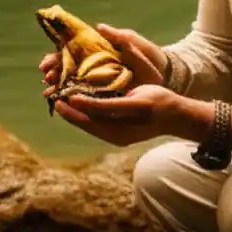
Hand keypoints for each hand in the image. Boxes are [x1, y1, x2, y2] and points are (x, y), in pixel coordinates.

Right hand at [37, 24, 168, 89]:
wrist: (164, 77)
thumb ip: (119, 37)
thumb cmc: (148, 57)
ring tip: (49, 93)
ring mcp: (98, 82)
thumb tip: (100, 26)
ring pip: (71, 84)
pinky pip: (84, 98)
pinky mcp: (104, 96)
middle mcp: (93, 67)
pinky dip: (70, 101)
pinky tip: (60, 105)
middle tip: (47, 79)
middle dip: (53, 73)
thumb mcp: (135, 44)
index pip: (70, 53)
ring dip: (58, 88)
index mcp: (97, 52)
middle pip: (66, 69)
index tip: (46, 63)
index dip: (56, 57)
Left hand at [53, 84, 201, 146]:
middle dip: (70, 111)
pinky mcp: (118, 132)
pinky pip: (97, 124)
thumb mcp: (136, 102)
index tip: (63, 96)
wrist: (175, 115)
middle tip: (55, 97)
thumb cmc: (158, 103)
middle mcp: (115, 135)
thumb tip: (84, 102)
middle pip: (86, 123)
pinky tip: (79, 104)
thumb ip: (109, 105)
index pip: (91, 118)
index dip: (75, 107)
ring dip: (75, 114)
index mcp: (119, 130)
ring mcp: (117, 135)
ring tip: (62, 100)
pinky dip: (86, 114)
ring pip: (89, 124)